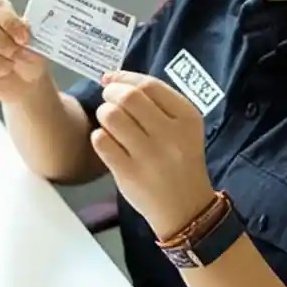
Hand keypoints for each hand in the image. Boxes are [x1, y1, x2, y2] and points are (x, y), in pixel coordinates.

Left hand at [92, 71, 215, 239]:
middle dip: (110, 93)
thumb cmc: (180, 160)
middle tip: (108, 100)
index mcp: (187, 118)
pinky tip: (107, 142)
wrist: (186, 208)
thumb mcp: (183, 127)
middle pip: (128, 97)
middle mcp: (170, 135)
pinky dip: (99, 136)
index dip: (124, 78)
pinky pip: (101, 142)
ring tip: (108, 122)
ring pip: (111, 116)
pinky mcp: (129, 174)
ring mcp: (149, 156)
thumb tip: (112, 78)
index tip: (112, 81)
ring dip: (103, 113)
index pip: (149, 85)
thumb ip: (155, 101)